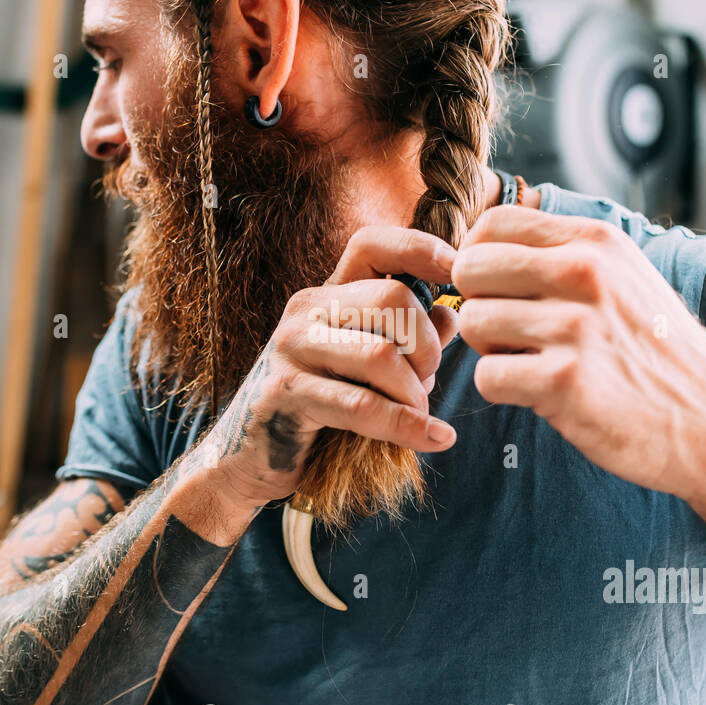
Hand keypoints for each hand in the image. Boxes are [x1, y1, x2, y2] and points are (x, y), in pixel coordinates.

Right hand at [200, 225, 461, 509]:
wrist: (247, 458)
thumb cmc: (317, 408)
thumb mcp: (365, 367)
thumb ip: (407, 339)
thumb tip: (451, 314)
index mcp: (327, 296)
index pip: (372, 245)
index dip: (420, 249)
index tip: (458, 271)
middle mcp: (305, 312)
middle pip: (392, 298)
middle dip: (426, 346)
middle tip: (428, 381)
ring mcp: (291, 351)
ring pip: (381, 355)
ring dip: (415, 393)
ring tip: (419, 414)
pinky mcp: (286, 394)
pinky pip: (362, 406)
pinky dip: (408, 426)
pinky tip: (436, 438)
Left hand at [452, 205, 705, 497]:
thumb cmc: (656, 352)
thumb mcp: (623, 276)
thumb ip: (562, 254)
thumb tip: (480, 246)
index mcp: (595, 241)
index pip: (492, 224)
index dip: (478, 259)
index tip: (496, 290)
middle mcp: (585, 273)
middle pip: (469, 269)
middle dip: (478, 304)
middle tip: (513, 333)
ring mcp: (576, 326)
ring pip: (472, 322)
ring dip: (491, 351)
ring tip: (534, 362)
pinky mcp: (565, 381)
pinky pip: (486, 376)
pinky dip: (504, 391)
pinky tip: (541, 392)